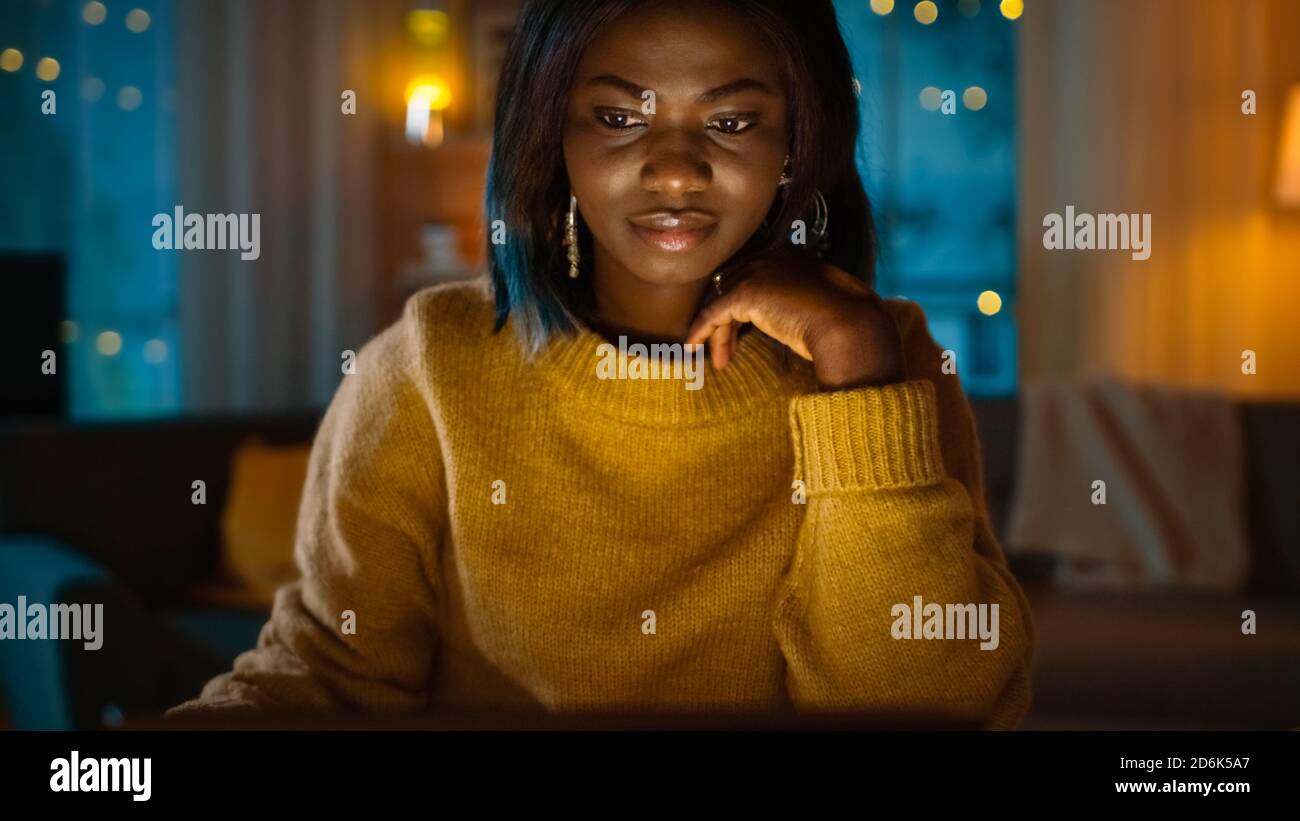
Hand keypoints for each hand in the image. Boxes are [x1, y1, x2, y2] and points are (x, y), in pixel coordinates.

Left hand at [684, 247, 905, 390]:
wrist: (850, 325)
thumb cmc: (844, 323)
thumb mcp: (818, 307)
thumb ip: (797, 305)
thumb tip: (788, 322)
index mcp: (791, 256)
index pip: (753, 277)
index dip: (742, 306)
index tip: (741, 332)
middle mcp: (772, 257)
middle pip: (733, 287)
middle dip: (726, 321)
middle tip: (725, 351)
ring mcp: (758, 272)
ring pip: (723, 301)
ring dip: (717, 333)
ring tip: (719, 360)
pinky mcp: (747, 292)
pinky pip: (714, 312)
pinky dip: (702, 330)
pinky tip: (694, 348)